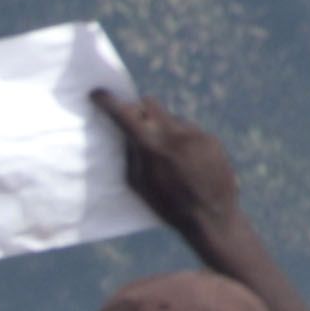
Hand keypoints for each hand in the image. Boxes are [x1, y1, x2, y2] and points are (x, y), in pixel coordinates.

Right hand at [89, 90, 240, 242]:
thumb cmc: (167, 207)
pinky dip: (181, 140)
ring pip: (171, 119)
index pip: (125, 115)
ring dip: (162, 128)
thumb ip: (131, 155)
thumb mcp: (138, 184)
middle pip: (150, 104)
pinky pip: (189, 130)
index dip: (108, 102)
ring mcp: (195, 133)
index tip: (97, 94)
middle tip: (134, 123)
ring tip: (165, 155)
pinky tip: (184, 162)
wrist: (211, 216)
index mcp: (151, 147)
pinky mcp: (211, 138)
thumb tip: (127, 132)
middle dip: (139, 110)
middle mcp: (174, 134)